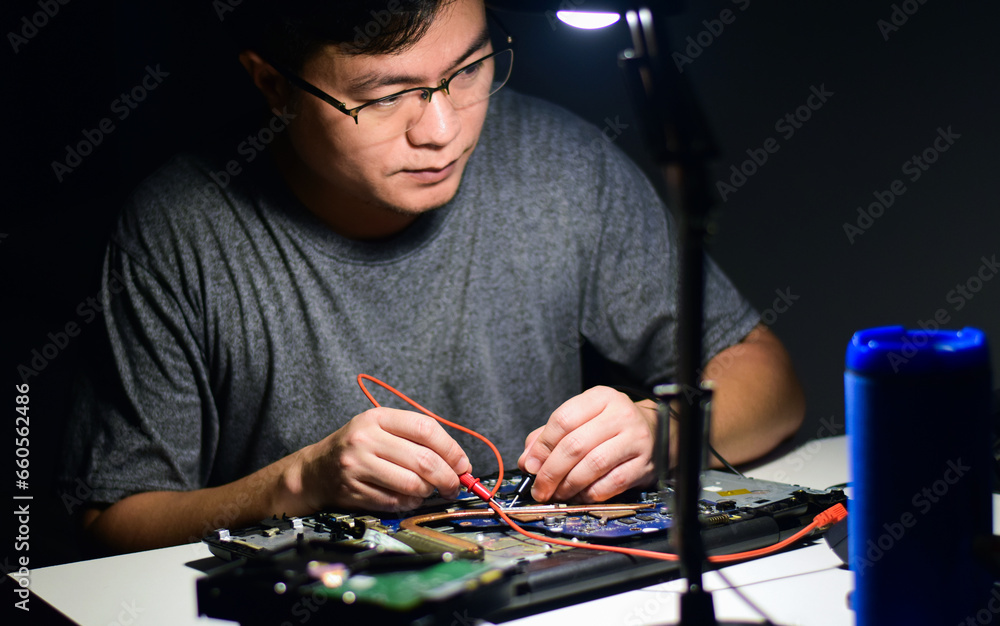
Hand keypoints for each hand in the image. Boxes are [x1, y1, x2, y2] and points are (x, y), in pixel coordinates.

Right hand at [296, 408, 470, 512]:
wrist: (315, 470)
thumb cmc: (359, 448)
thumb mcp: (381, 429)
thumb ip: (416, 438)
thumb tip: (458, 462)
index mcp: (378, 418)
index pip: (426, 428)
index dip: (452, 449)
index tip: (463, 465)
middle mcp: (366, 439)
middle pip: (424, 460)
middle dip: (448, 477)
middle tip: (455, 486)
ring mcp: (358, 466)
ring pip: (412, 484)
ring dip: (429, 491)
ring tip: (428, 490)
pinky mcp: (354, 491)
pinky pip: (396, 501)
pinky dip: (411, 502)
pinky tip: (409, 497)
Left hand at [517, 386, 657, 502]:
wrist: (657, 430)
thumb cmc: (612, 425)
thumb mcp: (583, 418)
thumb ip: (550, 435)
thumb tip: (527, 461)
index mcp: (601, 398)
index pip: (563, 420)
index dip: (542, 446)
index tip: (530, 465)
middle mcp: (620, 415)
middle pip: (575, 445)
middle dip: (551, 472)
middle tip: (539, 488)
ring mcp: (635, 440)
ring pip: (592, 466)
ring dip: (568, 485)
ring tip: (556, 494)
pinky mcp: (644, 465)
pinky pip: (611, 483)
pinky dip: (590, 494)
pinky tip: (579, 496)